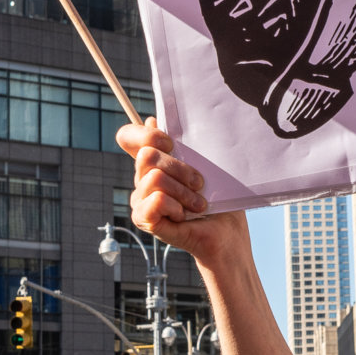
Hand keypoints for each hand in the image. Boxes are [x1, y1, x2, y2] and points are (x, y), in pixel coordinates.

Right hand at [116, 117, 247, 265]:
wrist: (226, 234)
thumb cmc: (219, 200)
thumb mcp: (204, 165)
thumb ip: (181, 144)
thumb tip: (151, 120)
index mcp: (154, 163)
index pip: (128, 137)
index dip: (146, 134)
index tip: (172, 143)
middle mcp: (142, 179)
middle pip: (146, 155)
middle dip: (179, 167)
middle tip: (199, 183)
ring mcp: (141, 200)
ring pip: (154, 178)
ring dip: (183, 192)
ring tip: (198, 205)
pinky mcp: (145, 220)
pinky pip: (156, 200)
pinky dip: (176, 207)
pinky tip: (184, 216)